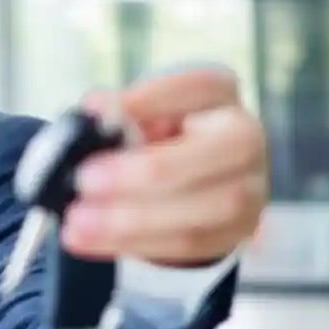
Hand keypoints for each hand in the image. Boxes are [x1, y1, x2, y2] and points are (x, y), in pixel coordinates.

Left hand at [60, 66, 268, 265]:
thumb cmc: (148, 138)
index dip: (149, 100)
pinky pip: (188, 242)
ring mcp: (249, 187)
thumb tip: (95, 110)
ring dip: (133, 219)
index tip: (95, 113)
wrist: (176, 185)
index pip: (197, 86)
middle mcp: (245, 136)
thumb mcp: (131, 117)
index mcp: (218, 93)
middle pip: (217, 151)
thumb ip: (114, 113)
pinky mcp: (235, 231)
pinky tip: (88, 239)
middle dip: (147, 170)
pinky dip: (133, 242)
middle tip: (84, 180)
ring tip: (78, 220)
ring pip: (206, 207)